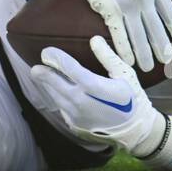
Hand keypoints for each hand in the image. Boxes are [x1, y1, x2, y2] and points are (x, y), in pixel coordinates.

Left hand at [29, 37, 165, 155]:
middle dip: (44, 74)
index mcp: (99, 89)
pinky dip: (57, 96)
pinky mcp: (75, 124)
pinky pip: (61, 107)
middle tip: (36, 66)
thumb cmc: (132, 98)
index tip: (47, 52)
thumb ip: (108, 57)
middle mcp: (85, 104)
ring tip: (42, 74)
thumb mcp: (125, 74)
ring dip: (48, 85)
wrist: (135, 131)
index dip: (58, 60)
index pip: (73, 71)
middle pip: (57, 85)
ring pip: (56, 97)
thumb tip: (94, 39)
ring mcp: (78, 116)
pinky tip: (56, 89)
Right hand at [75, 0, 171, 70]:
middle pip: (156, 28)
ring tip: (148, 67)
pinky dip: (125, 49)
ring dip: (144, 54)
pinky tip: (128, 60)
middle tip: (166, 61)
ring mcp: (127, 4)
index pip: (170, 13)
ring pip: (139, 35)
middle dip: (162, 47)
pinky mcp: (110, 9)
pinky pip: (119, 33)